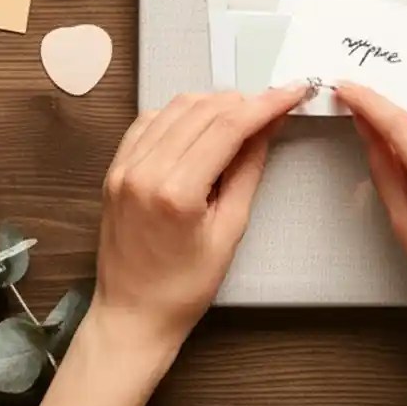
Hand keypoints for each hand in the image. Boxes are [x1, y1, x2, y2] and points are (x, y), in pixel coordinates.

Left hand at [90, 86, 306, 349]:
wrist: (132, 313)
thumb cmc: (183, 287)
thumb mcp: (229, 231)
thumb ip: (247, 171)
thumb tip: (266, 128)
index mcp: (175, 191)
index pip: (227, 127)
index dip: (265, 104)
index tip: (292, 92)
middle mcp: (143, 170)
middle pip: (202, 110)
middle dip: (243, 101)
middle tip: (274, 105)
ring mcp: (123, 167)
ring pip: (174, 108)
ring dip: (212, 103)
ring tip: (243, 115)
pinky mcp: (114, 168)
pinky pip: (149, 121)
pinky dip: (179, 114)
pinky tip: (201, 124)